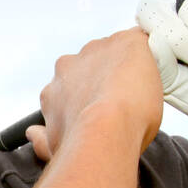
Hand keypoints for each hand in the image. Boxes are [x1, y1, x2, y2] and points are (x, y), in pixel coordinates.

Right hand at [25, 27, 162, 161]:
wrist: (106, 130)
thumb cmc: (80, 146)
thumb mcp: (54, 147)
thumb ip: (43, 139)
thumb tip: (31, 133)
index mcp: (52, 89)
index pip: (67, 86)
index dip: (84, 98)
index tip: (97, 111)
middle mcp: (68, 66)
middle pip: (88, 66)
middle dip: (101, 78)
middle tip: (120, 100)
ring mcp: (98, 51)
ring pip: (112, 52)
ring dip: (123, 65)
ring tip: (140, 88)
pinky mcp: (128, 43)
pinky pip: (139, 40)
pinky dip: (147, 50)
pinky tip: (156, 64)